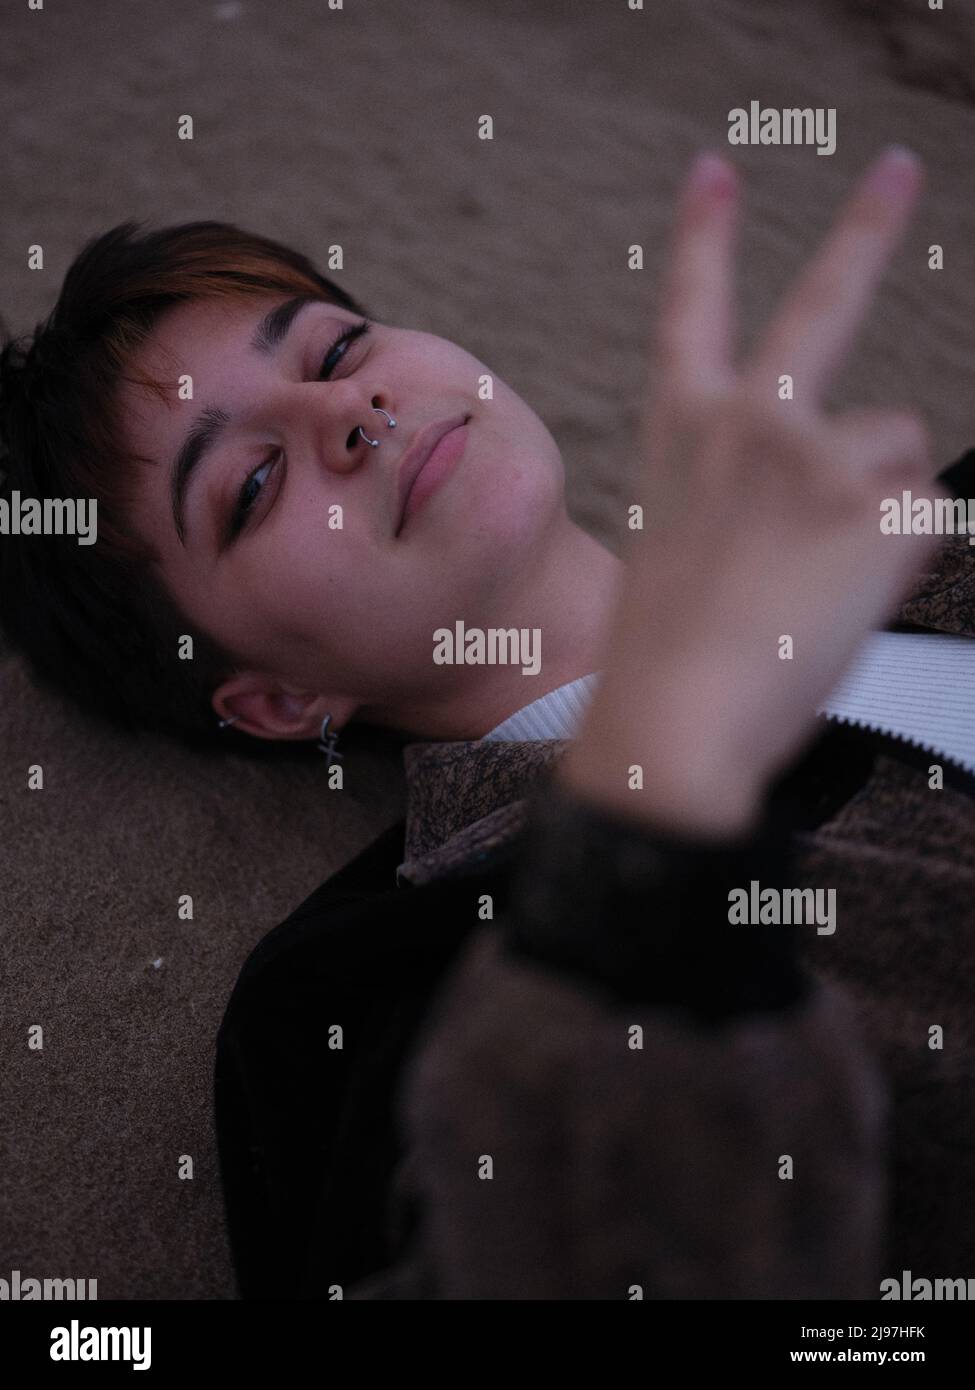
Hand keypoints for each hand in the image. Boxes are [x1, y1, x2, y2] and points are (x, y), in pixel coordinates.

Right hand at [560, 147, 941, 836]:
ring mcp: (814, 456)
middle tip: (898, 167)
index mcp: (684, 436)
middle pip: (820, 303)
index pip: (690, 313)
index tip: (715, 170)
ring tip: (820, 576)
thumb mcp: (686, 553)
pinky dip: (902, 559)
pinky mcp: (876, 507)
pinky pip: (925, 516)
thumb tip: (861, 495)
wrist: (674, 725)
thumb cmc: (667, 657)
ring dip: (881, 502)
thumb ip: (758, 497)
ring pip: (897, 448)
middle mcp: (749, 424)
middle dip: (864, 226)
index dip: (706, 235)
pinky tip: (845, 598)